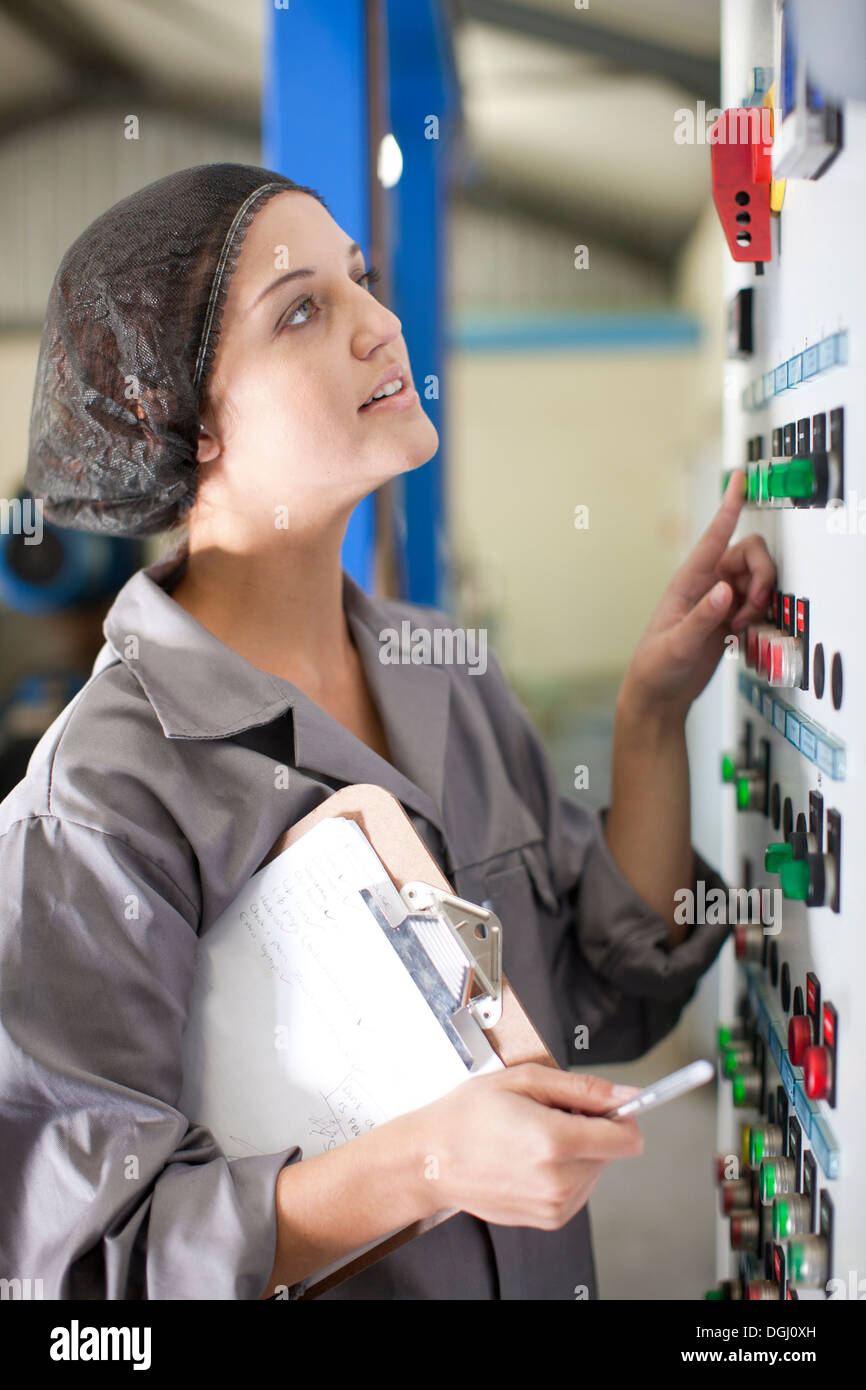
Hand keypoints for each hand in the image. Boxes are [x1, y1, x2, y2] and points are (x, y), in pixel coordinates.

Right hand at [411, 1064, 642, 1230]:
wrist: (431, 1159)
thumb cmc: (468, 1116)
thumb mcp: (524, 1081)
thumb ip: (583, 1088)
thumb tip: (626, 1095)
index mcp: (555, 1141)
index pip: (627, 1139)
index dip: (622, 1117)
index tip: (605, 1107)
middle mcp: (559, 1180)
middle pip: (611, 1153)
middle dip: (591, 1130)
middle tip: (549, 1116)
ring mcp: (553, 1205)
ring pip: (595, 1171)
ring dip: (577, 1152)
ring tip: (533, 1137)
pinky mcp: (548, 1218)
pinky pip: (578, 1189)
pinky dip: (564, 1171)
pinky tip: (530, 1158)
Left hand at [619, 469, 775, 721]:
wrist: (660, 695)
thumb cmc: (656, 667)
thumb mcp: (677, 644)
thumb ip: (702, 618)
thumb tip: (726, 591)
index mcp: (688, 581)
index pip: (714, 537)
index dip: (729, 507)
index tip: (739, 478)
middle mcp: (707, 584)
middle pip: (750, 555)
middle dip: (762, 576)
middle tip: (752, 606)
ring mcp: (720, 600)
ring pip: (758, 579)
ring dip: (760, 600)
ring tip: (740, 626)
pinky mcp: (730, 617)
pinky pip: (759, 603)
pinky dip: (759, 616)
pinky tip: (742, 636)